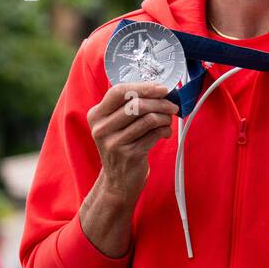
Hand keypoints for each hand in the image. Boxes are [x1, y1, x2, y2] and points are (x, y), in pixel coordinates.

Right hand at [87, 82, 178, 202]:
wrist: (118, 180)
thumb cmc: (122, 146)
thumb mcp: (116, 125)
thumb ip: (130, 106)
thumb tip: (159, 90)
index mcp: (96, 115)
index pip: (119, 91)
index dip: (143, 87)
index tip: (162, 88)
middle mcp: (101, 128)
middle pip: (136, 104)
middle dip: (160, 102)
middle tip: (172, 106)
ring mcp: (114, 142)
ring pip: (148, 118)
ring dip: (165, 117)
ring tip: (168, 120)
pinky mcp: (129, 154)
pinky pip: (154, 134)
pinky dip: (165, 130)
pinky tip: (165, 132)